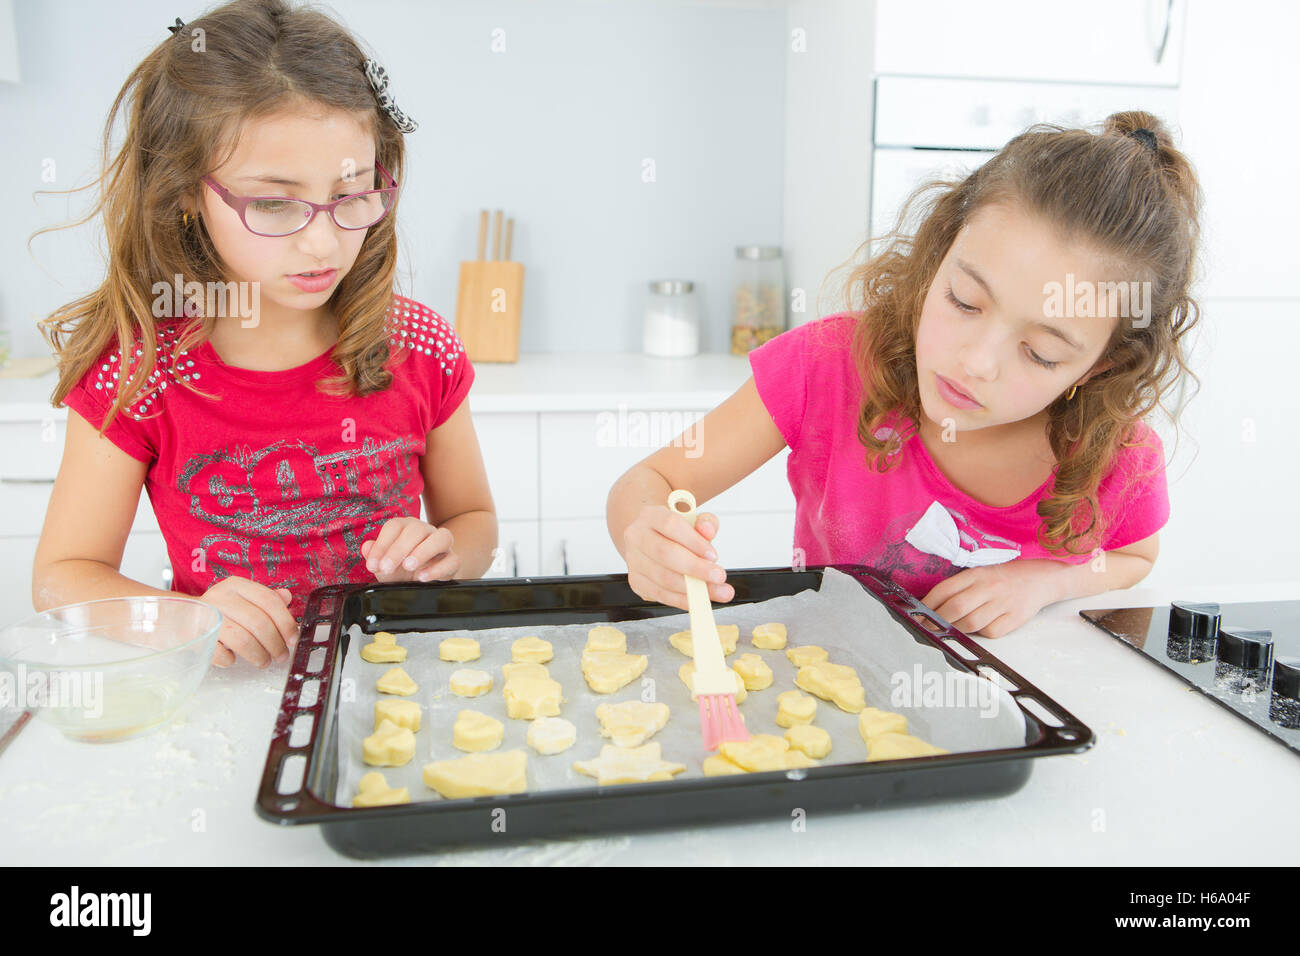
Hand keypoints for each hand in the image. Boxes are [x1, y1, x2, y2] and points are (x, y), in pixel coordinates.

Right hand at [199, 577, 298, 667]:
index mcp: (237, 585)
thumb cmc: (217, 611)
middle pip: (258, 622)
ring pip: (242, 639)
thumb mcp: (241, 599)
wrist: (177, 617)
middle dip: (275, 644)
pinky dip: (230, 660)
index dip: (286, 622)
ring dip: (258, 655)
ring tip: (264, 661)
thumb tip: (287, 598)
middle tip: (281, 656)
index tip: (293, 639)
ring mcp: (206, 616)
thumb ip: (265, 599)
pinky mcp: (193, 636)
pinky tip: (233, 658)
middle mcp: (221, 597)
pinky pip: (220, 653)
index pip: (269, 601)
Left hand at [361, 516, 458, 582]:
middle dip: (399, 549)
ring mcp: (442, 545)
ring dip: (423, 551)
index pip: (394, 526)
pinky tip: (422, 577)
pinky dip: (438, 569)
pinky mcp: (453, 560)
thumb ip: (374, 555)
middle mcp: (426, 531)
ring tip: (408, 566)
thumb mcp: (384, 564)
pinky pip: (452, 560)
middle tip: (386, 568)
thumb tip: (366, 547)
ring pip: (441, 538)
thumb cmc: (402, 569)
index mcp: (406, 527)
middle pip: (416, 529)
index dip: (382, 545)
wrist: (423, 581)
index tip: (373, 564)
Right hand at [623, 504, 732, 611]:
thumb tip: (708, 531)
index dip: (694, 541)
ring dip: (693, 588)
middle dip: (695, 568)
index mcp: (650, 515)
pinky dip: (682, 599)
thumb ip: (706, 523)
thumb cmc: (675, 531)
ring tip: (718, 590)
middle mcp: (637, 536)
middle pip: (665, 553)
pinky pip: (660, 594)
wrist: (652, 540)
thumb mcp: (694, 521)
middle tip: (719, 576)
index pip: (671, 525)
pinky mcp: (636, 581)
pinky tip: (699, 599)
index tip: (714, 556)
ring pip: (663, 577)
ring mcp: (634, 561)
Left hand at [920, 558, 1062, 637]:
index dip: (927, 604)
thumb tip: (930, 606)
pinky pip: (991, 632)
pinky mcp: (1015, 618)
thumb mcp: (980, 574)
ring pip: (971, 623)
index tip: (917, 615)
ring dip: (957, 629)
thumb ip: (958, 588)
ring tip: (953, 629)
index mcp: (976, 574)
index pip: (945, 589)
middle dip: (937, 621)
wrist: (1041, 578)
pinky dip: (981, 633)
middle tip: (929, 628)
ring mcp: (1003, 603)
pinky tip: (981, 628)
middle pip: (956, 607)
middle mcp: (989, 587)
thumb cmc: (1003, 578)